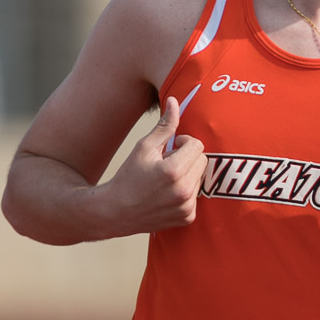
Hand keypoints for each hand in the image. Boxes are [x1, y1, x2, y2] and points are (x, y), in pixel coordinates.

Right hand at [101, 96, 206, 235]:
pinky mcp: (187, 218)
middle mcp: (183, 191)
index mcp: (173, 171)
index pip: (197, 145)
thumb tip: (175, 101)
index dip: (183, 142)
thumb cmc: (128, 177)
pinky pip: (196, 195)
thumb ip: (164, 126)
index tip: (170, 148)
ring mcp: (186, 207)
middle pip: (202, 160)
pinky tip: (167, 194)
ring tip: (165, 180)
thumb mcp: (144, 147)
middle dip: (188, 158)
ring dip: (188, 174)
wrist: (116, 211)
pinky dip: (186, 191)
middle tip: (166, 163)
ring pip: (200, 178)